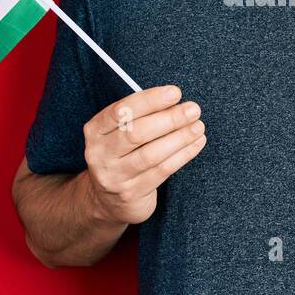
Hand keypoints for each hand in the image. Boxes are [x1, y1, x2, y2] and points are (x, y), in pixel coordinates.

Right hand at [81, 84, 205, 224]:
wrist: (108, 200)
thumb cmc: (121, 155)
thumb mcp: (118, 133)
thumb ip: (139, 117)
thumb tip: (174, 100)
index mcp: (95, 130)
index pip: (122, 111)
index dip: (150, 100)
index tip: (175, 93)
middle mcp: (100, 153)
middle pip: (136, 133)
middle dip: (169, 119)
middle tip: (193, 109)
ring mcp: (115, 176)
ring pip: (151, 154)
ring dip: (180, 137)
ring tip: (198, 126)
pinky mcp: (132, 193)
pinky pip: (162, 170)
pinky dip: (183, 154)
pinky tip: (196, 143)